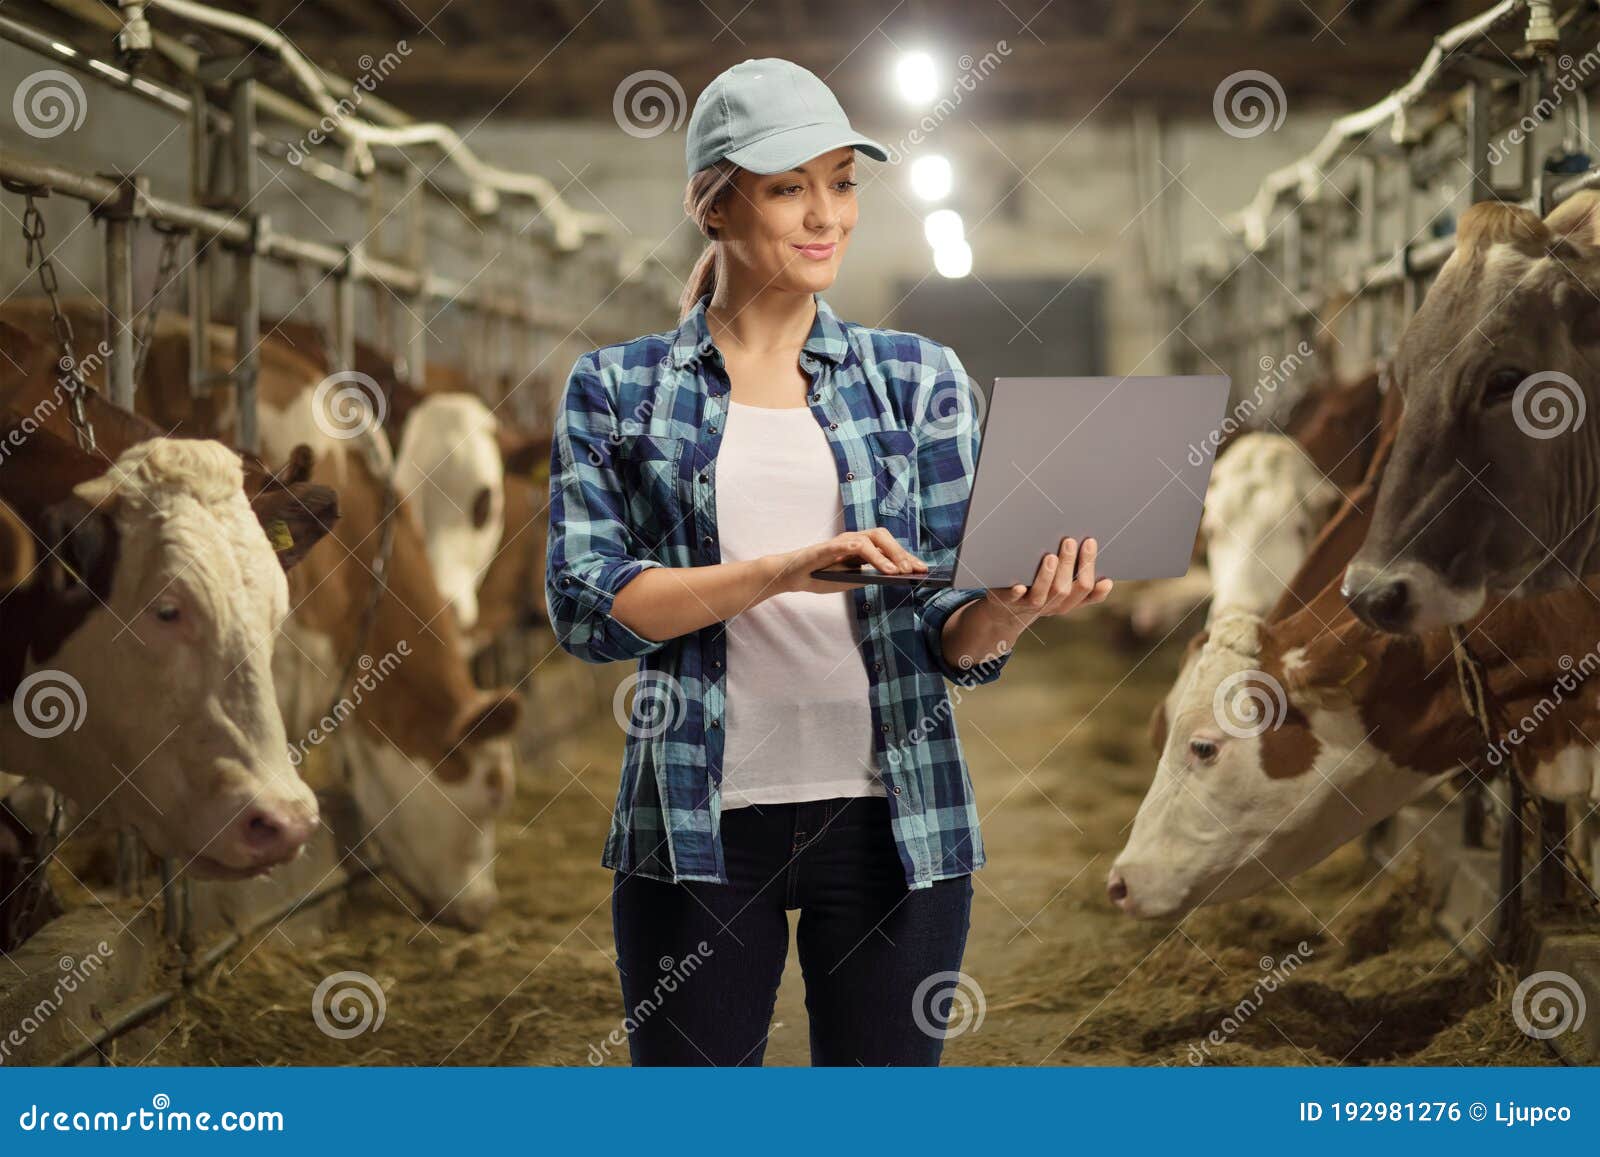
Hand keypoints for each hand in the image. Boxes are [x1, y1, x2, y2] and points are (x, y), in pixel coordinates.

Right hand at [769, 528, 927, 593]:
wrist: (790, 575)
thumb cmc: (819, 576)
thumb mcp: (849, 581)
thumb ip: (868, 577)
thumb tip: (895, 578)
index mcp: (859, 547)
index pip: (887, 547)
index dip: (906, 556)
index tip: (923, 568)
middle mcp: (853, 539)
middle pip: (884, 537)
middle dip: (903, 554)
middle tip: (917, 570)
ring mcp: (843, 540)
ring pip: (875, 538)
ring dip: (892, 554)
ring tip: (904, 572)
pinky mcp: (832, 546)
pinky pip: (858, 547)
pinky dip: (875, 557)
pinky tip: (887, 571)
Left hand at [981, 536, 1113, 631]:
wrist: (1007, 611)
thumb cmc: (1040, 587)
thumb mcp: (1061, 583)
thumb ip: (1076, 571)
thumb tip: (1091, 546)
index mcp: (1069, 599)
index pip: (1086, 589)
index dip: (1090, 567)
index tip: (1091, 544)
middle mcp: (1052, 605)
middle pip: (1065, 590)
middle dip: (1069, 565)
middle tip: (1070, 541)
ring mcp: (1030, 605)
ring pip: (1042, 595)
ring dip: (1047, 577)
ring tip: (1050, 557)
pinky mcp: (1009, 602)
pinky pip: (1013, 600)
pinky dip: (1017, 593)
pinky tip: (1019, 586)